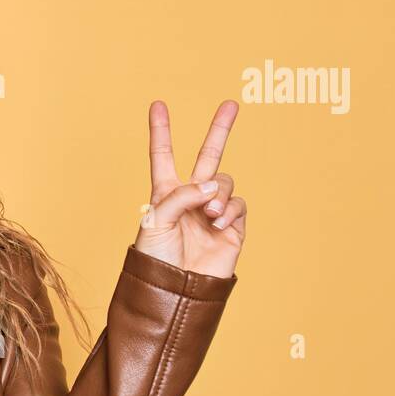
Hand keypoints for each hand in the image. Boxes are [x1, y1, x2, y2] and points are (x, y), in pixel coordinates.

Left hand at [135, 99, 245, 278]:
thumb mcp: (156, 221)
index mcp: (164, 194)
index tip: (158, 105)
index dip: (161, 131)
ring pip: (224, 182)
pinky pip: (238, 205)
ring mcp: (213, 211)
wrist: (175, 291)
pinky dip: (229, 210)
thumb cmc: (156, 260)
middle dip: (220, 130)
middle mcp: (190, 198)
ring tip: (209, 214)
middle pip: (208, 156)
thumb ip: (181, 196)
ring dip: (218, 193)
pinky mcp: (232, 228)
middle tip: (231, 104)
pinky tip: (217, 224)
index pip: (163, 156)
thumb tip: (213, 186)